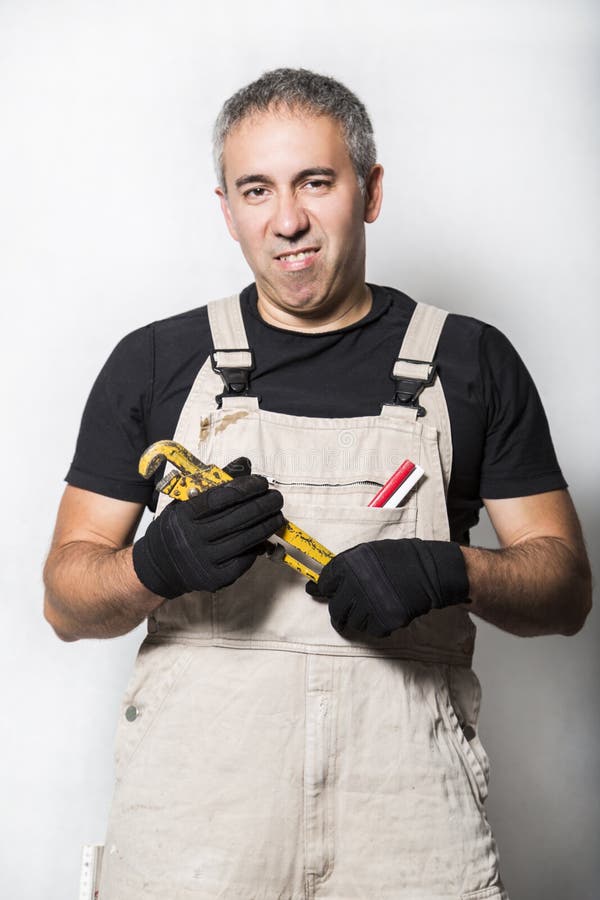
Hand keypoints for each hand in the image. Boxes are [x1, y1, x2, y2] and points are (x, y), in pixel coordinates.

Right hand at [133, 458, 283, 597]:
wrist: (160, 566)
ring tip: (278, 515)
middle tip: (277, 497)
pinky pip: (243, 560)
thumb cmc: (178, 527)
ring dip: (266, 525)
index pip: (219, 499)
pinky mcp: (215, 578)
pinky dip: (257, 546)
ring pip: (244, 540)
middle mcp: (192, 539)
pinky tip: (265, 536)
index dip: (244, 488)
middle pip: (236, 519)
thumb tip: (244, 464)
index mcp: (184, 516)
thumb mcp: (186, 502)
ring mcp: (204, 561)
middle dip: (263, 505)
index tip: (261, 482)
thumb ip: (215, 484)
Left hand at [306, 539, 469, 637]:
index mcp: (348, 564)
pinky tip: (387, 611)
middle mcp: (355, 585)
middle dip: (342, 611)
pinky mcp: (383, 621)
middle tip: (353, 608)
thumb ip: (344, 567)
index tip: (332, 591)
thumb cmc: (400, 559)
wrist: (430, 571)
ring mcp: (368, 605)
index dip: (329, 588)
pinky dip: (377, 625)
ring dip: (362, 617)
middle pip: (335, 609)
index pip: (325, 583)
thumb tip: (317, 586)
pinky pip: (371, 630)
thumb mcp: (368, 552)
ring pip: (353, 622)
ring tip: (377, 604)